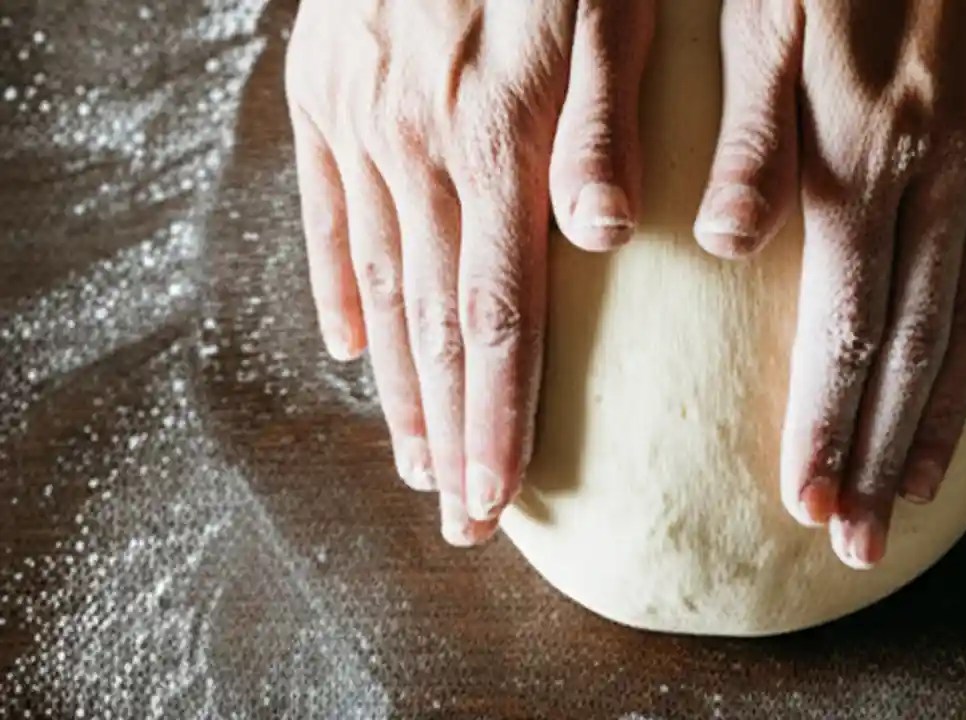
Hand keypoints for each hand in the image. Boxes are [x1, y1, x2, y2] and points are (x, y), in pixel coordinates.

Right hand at [285, 0, 652, 544]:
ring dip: (400, 384)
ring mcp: (356, 121)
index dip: (499, 417)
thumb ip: (602, 121)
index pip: (497, 315)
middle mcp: (412, 145)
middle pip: (434, 322)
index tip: (501, 499)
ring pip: (379, 283)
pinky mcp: (322, 92)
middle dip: (451, 429)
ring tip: (414, 464)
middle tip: (463, 517)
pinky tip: (349, 351)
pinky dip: (336, 288)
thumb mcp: (607, 3)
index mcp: (491, 137)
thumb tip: (609, 236)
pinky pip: (323, 210)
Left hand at [696, 0, 965, 567]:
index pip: (845, 322)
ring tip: (917, 492)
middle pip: (913, 343)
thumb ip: (748, 137)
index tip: (810, 502)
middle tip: (862, 541)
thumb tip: (725, 244)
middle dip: (883, 451)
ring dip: (945, 415)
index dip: (828, 421)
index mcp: (865, 146)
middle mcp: (949, 164)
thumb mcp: (760, 17)